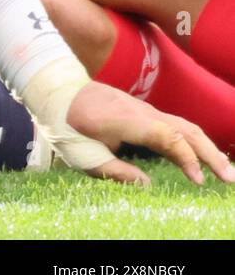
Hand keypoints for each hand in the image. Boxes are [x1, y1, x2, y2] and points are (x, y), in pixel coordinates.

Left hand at [64, 81, 234, 185]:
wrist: (57, 89)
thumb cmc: (67, 122)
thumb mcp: (84, 154)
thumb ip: (116, 171)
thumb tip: (147, 185)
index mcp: (129, 121)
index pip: (170, 137)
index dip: (187, 159)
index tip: (198, 180)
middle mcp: (142, 111)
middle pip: (186, 129)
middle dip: (211, 154)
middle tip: (229, 179)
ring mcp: (145, 109)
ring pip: (184, 125)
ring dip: (207, 147)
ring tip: (224, 171)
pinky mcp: (143, 112)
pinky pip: (175, 125)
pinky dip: (194, 140)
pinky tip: (202, 156)